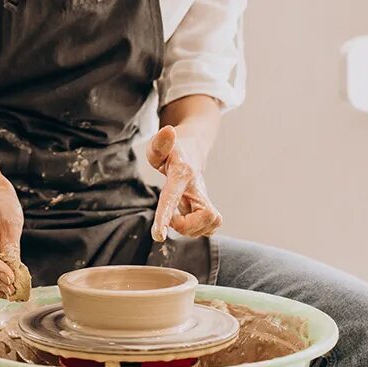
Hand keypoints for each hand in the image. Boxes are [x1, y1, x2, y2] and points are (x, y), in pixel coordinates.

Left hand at [147, 125, 222, 240]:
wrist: (192, 149)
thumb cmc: (171, 151)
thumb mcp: (158, 145)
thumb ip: (159, 143)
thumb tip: (168, 131)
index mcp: (183, 174)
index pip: (174, 196)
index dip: (166, 216)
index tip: (158, 235)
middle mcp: (198, 189)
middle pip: (206, 217)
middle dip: (185, 226)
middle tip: (170, 216)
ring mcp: (205, 200)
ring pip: (209, 227)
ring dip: (189, 229)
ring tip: (176, 216)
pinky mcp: (207, 209)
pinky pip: (208, 229)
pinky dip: (195, 230)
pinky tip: (186, 219)